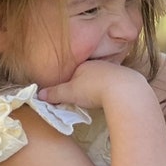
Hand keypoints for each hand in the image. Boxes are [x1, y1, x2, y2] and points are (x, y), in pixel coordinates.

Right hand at [37, 60, 152, 113]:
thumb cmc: (93, 89)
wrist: (124, 90)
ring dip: (100, 88)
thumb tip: (39, 94)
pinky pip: (116, 85)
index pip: (74, 74)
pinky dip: (113, 91)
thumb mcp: (70, 93)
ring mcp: (115, 71)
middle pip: (89, 76)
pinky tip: (113, 99)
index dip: (70, 86)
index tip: (70, 96)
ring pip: (103, 79)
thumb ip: (55, 93)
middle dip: (86, 86)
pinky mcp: (127, 80)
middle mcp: (100, 64)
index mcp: (84, 65)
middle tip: (85, 99)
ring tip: (99, 100)